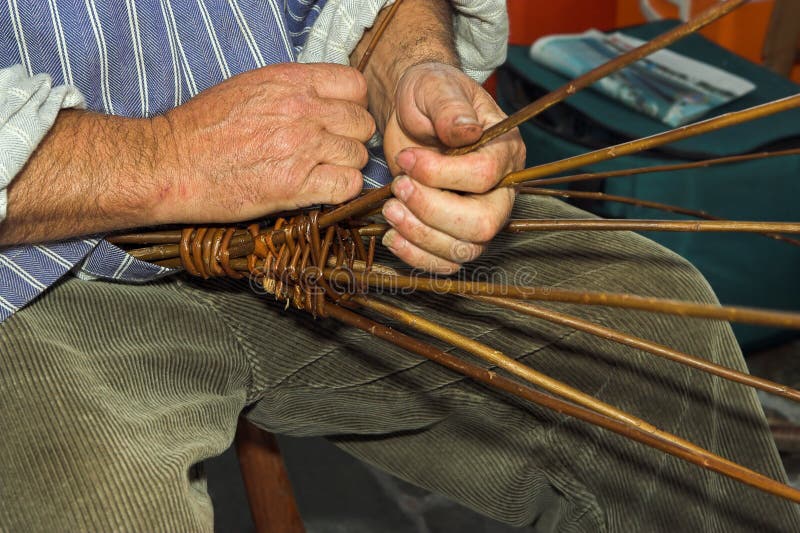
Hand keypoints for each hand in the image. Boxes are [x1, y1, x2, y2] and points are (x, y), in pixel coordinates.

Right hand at [150, 63, 374, 223]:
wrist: (171, 163)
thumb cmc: (203, 127)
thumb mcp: (250, 87)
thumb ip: (293, 90)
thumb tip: (322, 100)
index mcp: (292, 82)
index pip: (356, 86)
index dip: (353, 105)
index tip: (340, 120)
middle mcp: (303, 111)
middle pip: (363, 124)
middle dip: (351, 139)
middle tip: (332, 152)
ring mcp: (302, 148)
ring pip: (358, 157)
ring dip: (346, 167)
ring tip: (321, 173)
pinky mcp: (296, 186)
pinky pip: (348, 187)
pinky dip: (341, 191)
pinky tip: (321, 190)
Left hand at [381, 63, 525, 273]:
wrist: (413, 113)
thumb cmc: (429, 96)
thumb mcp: (436, 88)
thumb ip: (450, 109)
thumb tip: (466, 131)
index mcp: (505, 151)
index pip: (484, 176)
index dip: (440, 173)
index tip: (406, 158)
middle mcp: (500, 190)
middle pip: (482, 224)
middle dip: (432, 211)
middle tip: (399, 188)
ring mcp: (480, 217)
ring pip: (463, 249)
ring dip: (420, 235)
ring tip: (390, 208)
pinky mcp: (455, 234)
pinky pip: (446, 263)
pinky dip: (416, 256)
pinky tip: (392, 234)